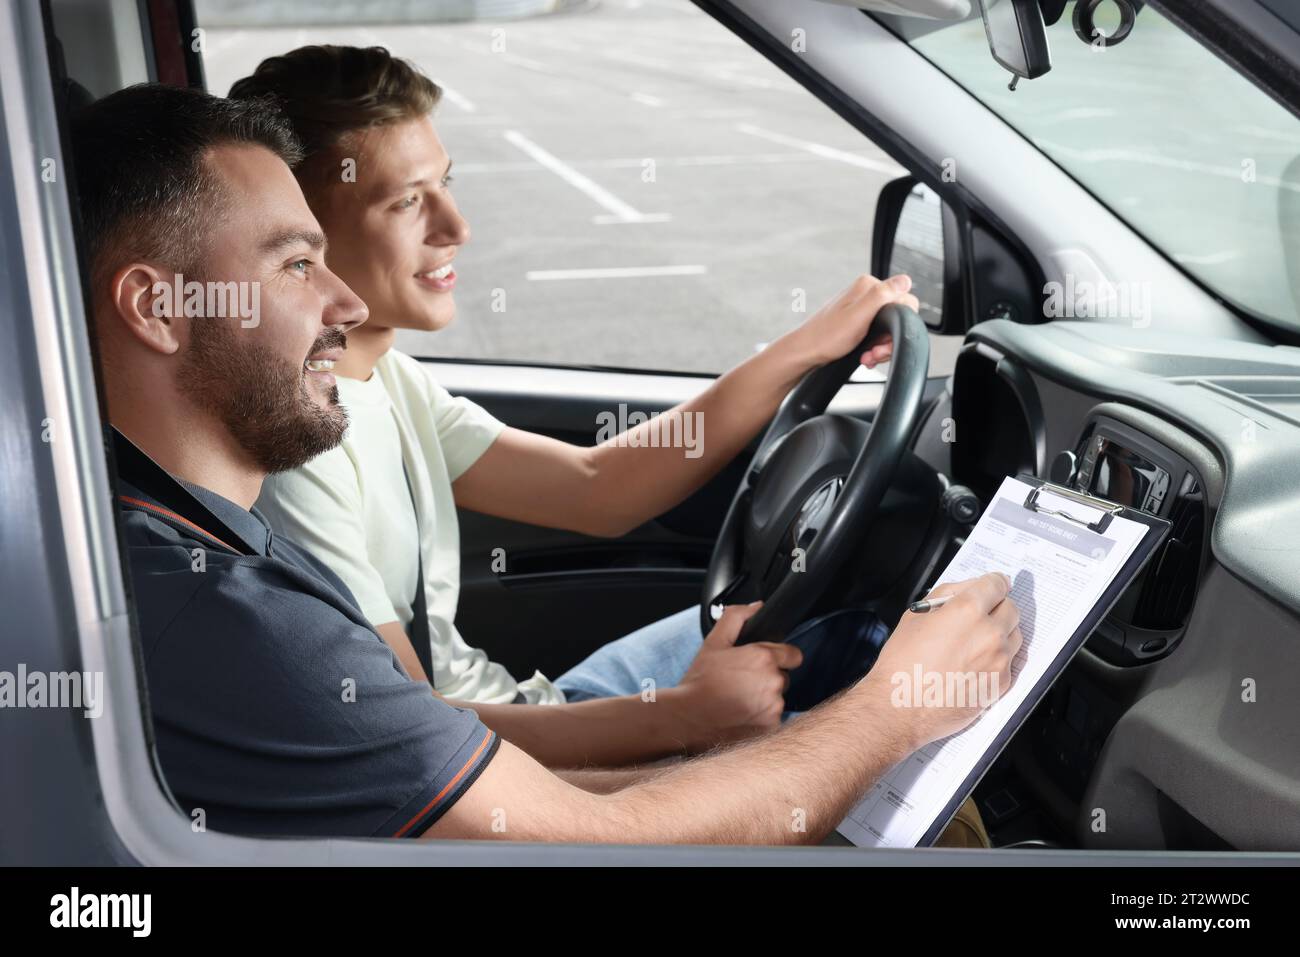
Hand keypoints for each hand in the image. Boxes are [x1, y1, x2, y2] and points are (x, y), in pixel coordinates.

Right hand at [665, 602, 803, 751]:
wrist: (688, 718)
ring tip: (739, 700)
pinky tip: (741, 715)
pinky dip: (761, 717)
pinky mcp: (771, 727)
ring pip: (779, 699)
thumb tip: (757, 607)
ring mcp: (774, 707)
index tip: (763, 664)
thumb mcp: (714, 642)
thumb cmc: (700, 681)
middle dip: (768, 678)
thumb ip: (737, 618)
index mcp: (764, 658)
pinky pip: (774, 718)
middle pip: (784, 677)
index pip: (794, 655)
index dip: (779, 657)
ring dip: (765, 699)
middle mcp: (774, 682)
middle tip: (742, 682)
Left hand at [786, 273, 920, 369]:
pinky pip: (877, 334)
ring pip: (888, 328)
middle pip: (897, 316)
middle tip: (875, 352)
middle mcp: (866, 294)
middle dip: (889, 339)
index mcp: (868, 286)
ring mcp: (862, 308)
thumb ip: (882, 295)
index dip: (900, 323)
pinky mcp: (858, 322)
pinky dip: (874, 348)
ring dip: (881, 347)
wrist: (806, 353)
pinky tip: (865, 355)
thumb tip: (905, 279)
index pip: (905, 300)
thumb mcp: (859, 316)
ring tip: (868, 356)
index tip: (884, 340)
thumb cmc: (826, 337)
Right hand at [861, 572, 1022, 750]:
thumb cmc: (902, 663)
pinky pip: (1009, 661)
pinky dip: (997, 658)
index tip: (993, 585)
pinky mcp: (1002, 683)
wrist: (901, 707)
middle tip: (980, 615)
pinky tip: (973, 664)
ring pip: (1014, 635)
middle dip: (998, 607)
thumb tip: (967, 590)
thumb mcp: (915, 616)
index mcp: (967, 610)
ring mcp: (999, 659)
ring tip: (974, 642)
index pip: (997, 584)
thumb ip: (946, 596)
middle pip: (1011, 608)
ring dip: (1000, 632)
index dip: (994, 582)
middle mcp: (989, 632)